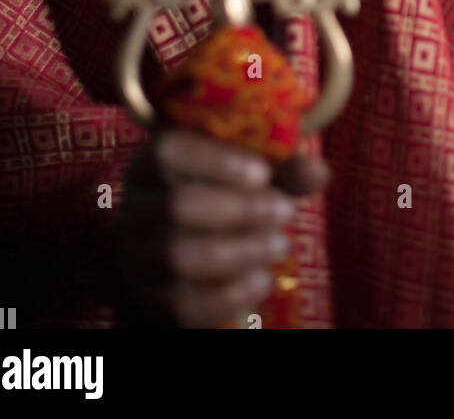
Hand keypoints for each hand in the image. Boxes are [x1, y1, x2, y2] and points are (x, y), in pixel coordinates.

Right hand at [115, 128, 329, 327]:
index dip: (216, 160)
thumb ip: (282, 170)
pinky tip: (262, 280)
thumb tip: (319, 172)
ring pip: (178, 256)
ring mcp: (136, 257)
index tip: (264, 172)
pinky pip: (182, 304)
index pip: (168, 150)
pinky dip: (229, 295)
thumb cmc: (218, 199)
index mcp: (152, 162)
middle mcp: (135, 207)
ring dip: (239, 251)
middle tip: (286, 211)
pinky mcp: (148, 301)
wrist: (175, 254)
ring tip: (279, 245)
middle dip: (240, 209)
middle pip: (177, 205)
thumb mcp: (247, 177)